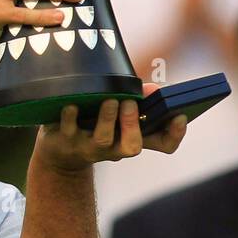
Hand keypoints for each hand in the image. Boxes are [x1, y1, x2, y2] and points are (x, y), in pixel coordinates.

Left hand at [31, 83, 188, 174]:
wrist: (58, 149)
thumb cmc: (93, 124)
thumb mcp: (116, 113)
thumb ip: (136, 100)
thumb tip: (149, 88)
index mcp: (132, 138)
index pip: (163, 144)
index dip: (175, 134)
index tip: (180, 116)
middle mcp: (114, 148)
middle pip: (132, 146)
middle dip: (132, 124)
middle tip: (131, 102)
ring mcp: (88, 147)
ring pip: (102, 140)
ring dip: (108, 119)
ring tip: (110, 100)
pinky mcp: (64, 141)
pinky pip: (68, 130)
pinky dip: (70, 117)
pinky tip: (72, 105)